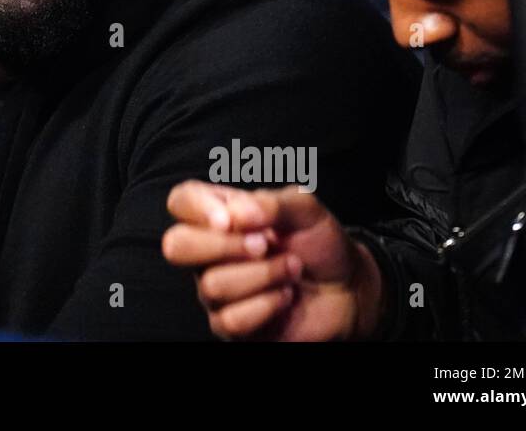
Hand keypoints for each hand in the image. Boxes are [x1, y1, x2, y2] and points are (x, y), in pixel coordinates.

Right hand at [162, 180, 383, 340]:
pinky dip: (268, 305)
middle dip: (224, 246)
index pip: (181, 201)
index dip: (198, 208)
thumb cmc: (320, 244)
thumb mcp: (306, 210)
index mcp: (220, 214)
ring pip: (212, 285)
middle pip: (176, 245)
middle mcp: (209, 251)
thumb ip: (271, 202)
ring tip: (291, 270)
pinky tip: (285, 297)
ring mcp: (216, 288)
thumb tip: (237, 214)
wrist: (348, 288)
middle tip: (265, 245)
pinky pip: (231, 319)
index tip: (231, 219)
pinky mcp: (230, 324)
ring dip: (264, 276)